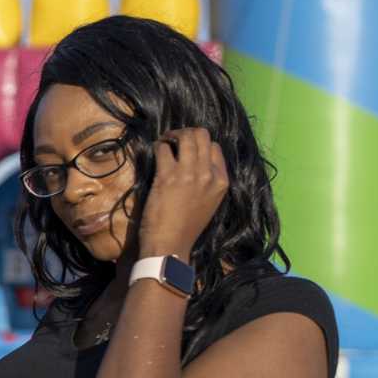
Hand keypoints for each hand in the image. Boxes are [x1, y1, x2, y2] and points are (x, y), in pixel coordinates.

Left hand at [136, 127, 227, 259]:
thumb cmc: (187, 227)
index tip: (188, 149)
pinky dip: (158, 146)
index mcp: (222, 182)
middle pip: (202, 136)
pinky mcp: (167, 176)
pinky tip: (156, 152)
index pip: (215, 148)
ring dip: (172, 135)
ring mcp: (189, 174)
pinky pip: (163, 148)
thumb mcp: (209, 202)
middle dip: (187, 133)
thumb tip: (196, 162)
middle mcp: (208, 174)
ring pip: (185, 136)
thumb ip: (208, 181)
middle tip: (175, 140)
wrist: (170, 245)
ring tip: (165, 141)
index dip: (201, 144)